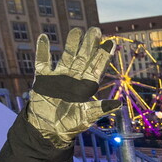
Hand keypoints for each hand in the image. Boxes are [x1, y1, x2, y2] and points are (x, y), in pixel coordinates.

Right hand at [25, 26, 119, 147]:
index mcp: (86, 87)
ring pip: (66, 56)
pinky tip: (44, 37)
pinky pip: (43, 62)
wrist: (47, 131)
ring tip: (76, 30)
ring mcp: (59, 77)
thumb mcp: (86, 117)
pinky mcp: (43, 80)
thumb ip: (100, 109)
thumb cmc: (69, 126)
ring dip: (71, 43)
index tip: (111, 42)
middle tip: (96, 30)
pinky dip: (42, 50)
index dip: (103, 56)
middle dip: (90, 45)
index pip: (97, 68)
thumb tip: (118, 104)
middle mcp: (74, 79)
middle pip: (83, 58)